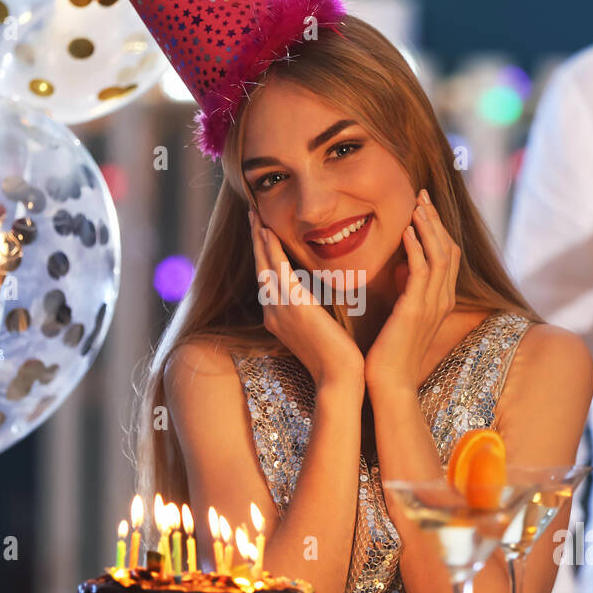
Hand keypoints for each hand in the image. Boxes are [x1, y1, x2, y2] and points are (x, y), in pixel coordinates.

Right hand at [250, 210, 363, 388]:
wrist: (340, 380)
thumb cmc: (337, 360)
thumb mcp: (319, 330)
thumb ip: (313, 312)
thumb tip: (318, 297)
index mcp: (278, 318)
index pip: (267, 279)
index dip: (263, 254)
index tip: (262, 232)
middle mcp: (273, 312)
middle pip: (260, 268)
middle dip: (255, 240)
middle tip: (252, 212)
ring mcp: (281, 310)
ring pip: (264, 265)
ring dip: (259, 238)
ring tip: (255, 215)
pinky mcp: (294, 306)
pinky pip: (278, 271)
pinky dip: (271, 250)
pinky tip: (268, 232)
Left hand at [364, 189, 460, 393]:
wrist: (389, 384)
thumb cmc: (390, 352)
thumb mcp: (402, 314)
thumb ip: (406, 290)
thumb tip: (400, 267)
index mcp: (440, 300)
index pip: (448, 255)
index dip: (438, 229)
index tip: (423, 207)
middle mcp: (442, 300)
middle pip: (448, 248)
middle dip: (435, 219)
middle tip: (421, 195)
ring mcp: (432, 305)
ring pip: (440, 254)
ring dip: (428, 227)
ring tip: (416, 205)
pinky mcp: (416, 309)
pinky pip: (422, 270)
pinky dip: (417, 246)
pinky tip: (407, 231)